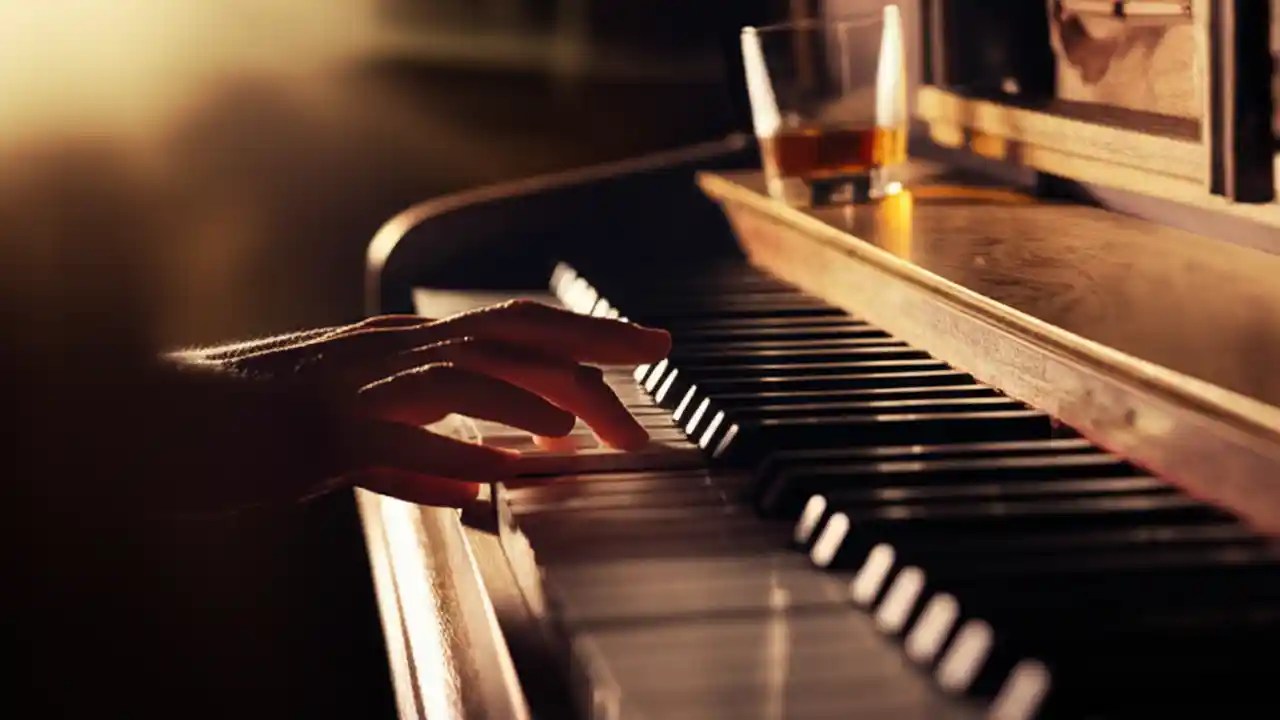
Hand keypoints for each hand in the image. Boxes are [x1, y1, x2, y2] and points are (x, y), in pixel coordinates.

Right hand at [172, 300, 669, 509]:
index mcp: (399, 353)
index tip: (638, 351)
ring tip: (599, 420)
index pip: (507, 330)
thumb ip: (415, 455)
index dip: (579, 336)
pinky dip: (465, 436)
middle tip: (657, 351)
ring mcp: (355, 382)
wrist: (158, 423)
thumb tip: (475, 477)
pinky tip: (513, 456)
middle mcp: (387, 351)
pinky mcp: (320, 426)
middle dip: (590, 340)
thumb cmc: (251, 434)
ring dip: (541, 388)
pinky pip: (402, 427)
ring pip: (468, 364)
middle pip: (509, 329)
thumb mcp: (351, 445)